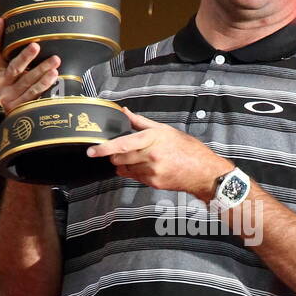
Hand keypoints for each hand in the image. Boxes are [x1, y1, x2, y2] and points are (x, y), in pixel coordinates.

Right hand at [0, 17, 60, 115]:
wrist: (19, 124)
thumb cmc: (24, 94)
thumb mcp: (19, 79)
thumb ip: (25, 64)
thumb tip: (44, 40)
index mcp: (0, 73)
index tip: (2, 21)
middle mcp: (2, 84)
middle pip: (13, 68)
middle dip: (25, 56)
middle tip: (36, 46)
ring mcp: (9, 97)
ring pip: (26, 81)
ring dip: (42, 70)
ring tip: (55, 61)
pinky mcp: (18, 108)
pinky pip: (33, 94)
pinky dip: (45, 84)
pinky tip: (54, 76)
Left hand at [86, 106, 231, 200]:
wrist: (203, 172)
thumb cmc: (188, 150)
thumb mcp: (165, 131)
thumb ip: (141, 123)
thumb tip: (124, 112)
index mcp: (153, 139)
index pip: (122, 144)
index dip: (104, 148)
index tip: (92, 151)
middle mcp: (151, 155)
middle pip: (120, 158)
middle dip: (114, 156)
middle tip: (118, 152)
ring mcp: (152, 171)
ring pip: (125, 169)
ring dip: (124, 165)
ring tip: (137, 159)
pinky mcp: (153, 183)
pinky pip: (135, 178)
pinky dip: (134, 172)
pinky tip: (145, 167)